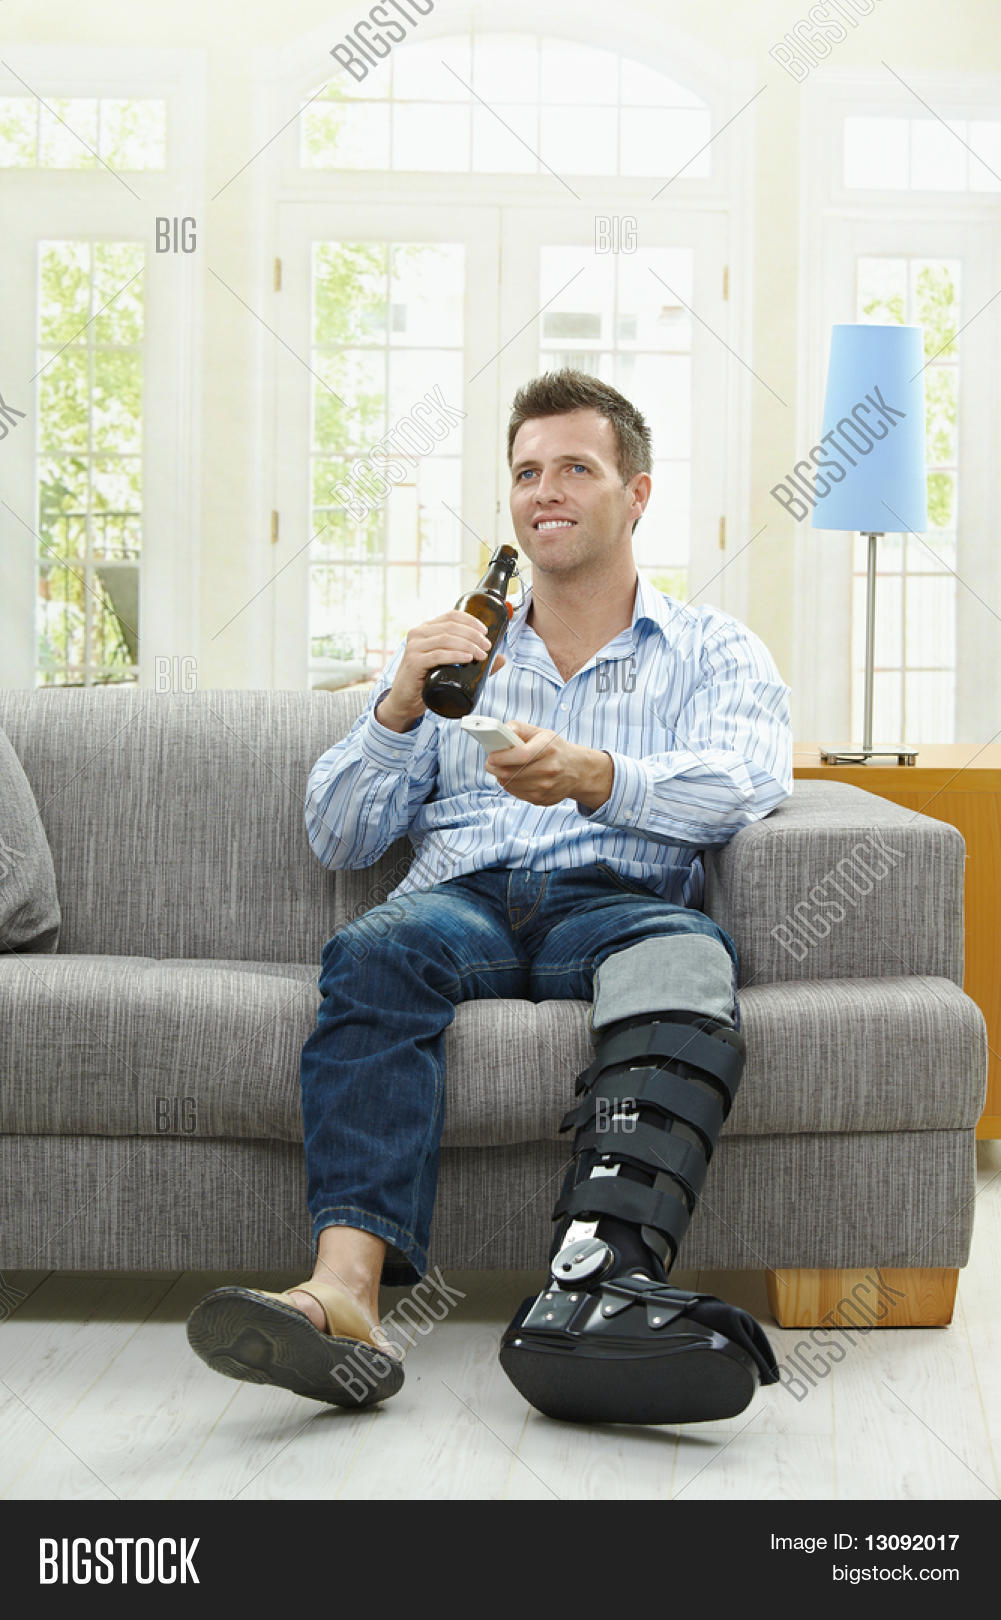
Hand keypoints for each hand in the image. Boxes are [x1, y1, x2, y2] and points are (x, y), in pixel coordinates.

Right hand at [376, 611, 506, 730]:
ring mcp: (414, 647)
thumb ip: (473, 661)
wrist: (404, 701)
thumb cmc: (426, 682)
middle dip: (473, 635)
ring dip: (467, 644)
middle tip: (487, 646)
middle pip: (450, 626)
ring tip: (481, 654)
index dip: (470, 620)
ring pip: (446, 639)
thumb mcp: (450, 667)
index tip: (485, 631)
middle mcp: (418, 633)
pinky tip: (467, 657)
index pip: (451, 615)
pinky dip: (454, 655)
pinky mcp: (413, 662)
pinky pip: (437, 655)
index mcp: (427, 629)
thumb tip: (502, 658)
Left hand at [483, 721, 613, 809]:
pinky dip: (510, 786)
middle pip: (512, 773)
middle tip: (491, 762)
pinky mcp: (542, 799)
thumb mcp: (541, 733)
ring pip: (511, 785)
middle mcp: (549, 770)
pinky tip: (514, 778)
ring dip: (501, 777)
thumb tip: (500, 731)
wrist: (577, 770)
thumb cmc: (555, 749)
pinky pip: (517, 794)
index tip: (491, 756)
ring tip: (502, 769)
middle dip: (495, 768)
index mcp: (549, 749)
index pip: (521, 755)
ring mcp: (546, 787)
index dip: (502, 757)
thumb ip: (519, 728)